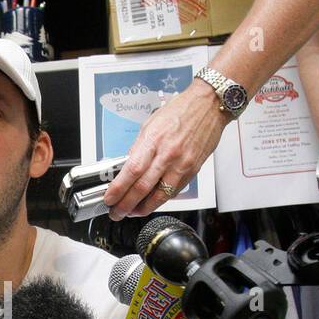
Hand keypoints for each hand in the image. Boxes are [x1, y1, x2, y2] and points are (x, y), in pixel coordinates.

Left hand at [102, 82, 229, 219]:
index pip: (131, 171)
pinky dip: (160, 200)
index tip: (109, 199)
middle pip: (143, 188)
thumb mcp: (150, 124)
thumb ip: (139, 147)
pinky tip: (151, 203)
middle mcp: (168, 155)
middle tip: (117, 212)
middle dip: (126, 205)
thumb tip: (128, 166)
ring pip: (159, 195)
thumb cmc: (180, 110)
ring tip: (132, 212)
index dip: (118, 189)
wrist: (209, 106)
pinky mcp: (193, 171)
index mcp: (153, 140)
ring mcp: (182, 164)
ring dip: (143, 208)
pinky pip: (173, 191)